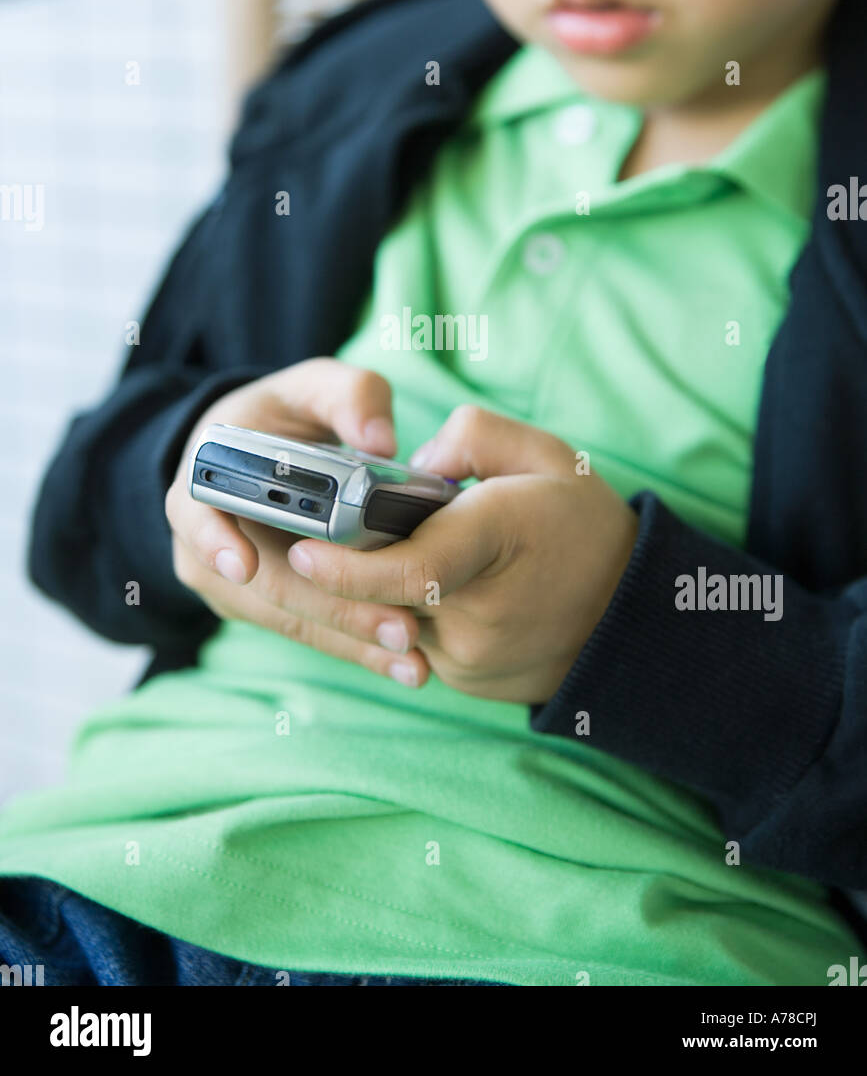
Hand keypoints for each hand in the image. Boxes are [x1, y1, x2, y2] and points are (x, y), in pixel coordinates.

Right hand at [164, 358, 430, 686]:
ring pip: (291, 620)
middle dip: (331, 608)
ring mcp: (233, 585)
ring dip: (352, 642)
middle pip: (264, 585)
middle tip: (398, 627)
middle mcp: (208, 542)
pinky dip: (356, 647)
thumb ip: (350, 395)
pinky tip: (407, 664)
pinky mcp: (267, 609)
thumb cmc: (285, 416)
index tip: (242, 566)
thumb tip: (381, 440)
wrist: (257, 459)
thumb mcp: (311, 386)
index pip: (198, 514)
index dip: (216, 541)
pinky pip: (309, 632)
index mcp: (204, 478)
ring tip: (413, 659)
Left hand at [286, 404, 639, 702]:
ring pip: (394, 615)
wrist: (635, 617)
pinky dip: (415, 611)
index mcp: (496, 542)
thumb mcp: (546, 454)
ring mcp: (472, 657)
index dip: (342, 564)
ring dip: (389, 585)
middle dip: (356, 560)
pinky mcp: (468, 682)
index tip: (300, 548)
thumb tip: (418, 461)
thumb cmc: (584, 525)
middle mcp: (478, 612)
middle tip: (341, 529)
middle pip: (383, 590)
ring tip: (421, 547)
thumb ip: (474, 435)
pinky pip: (417, 640)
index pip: (404, 568)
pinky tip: (443, 585)